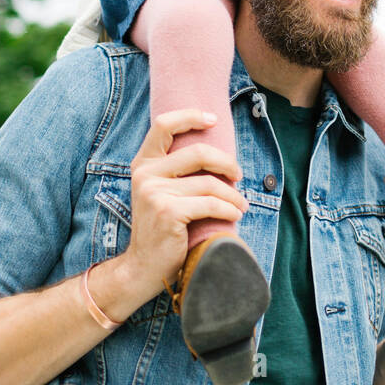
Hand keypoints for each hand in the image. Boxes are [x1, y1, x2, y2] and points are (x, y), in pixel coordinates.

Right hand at [124, 110, 247, 293]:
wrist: (143, 267)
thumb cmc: (161, 228)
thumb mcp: (161, 192)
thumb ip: (176, 170)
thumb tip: (217, 152)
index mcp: (143, 164)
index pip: (163, 125)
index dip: (190, 117)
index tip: (213, 120)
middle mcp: (145, 174)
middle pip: (198, 152)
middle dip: (226, 162)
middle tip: (238, 175)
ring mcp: (154, 193)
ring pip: (210, 183)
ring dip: (233, 195)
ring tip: (241, 204)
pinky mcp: (168, 212)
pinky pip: (211, 204)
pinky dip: (229, 210)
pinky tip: (235, 215)